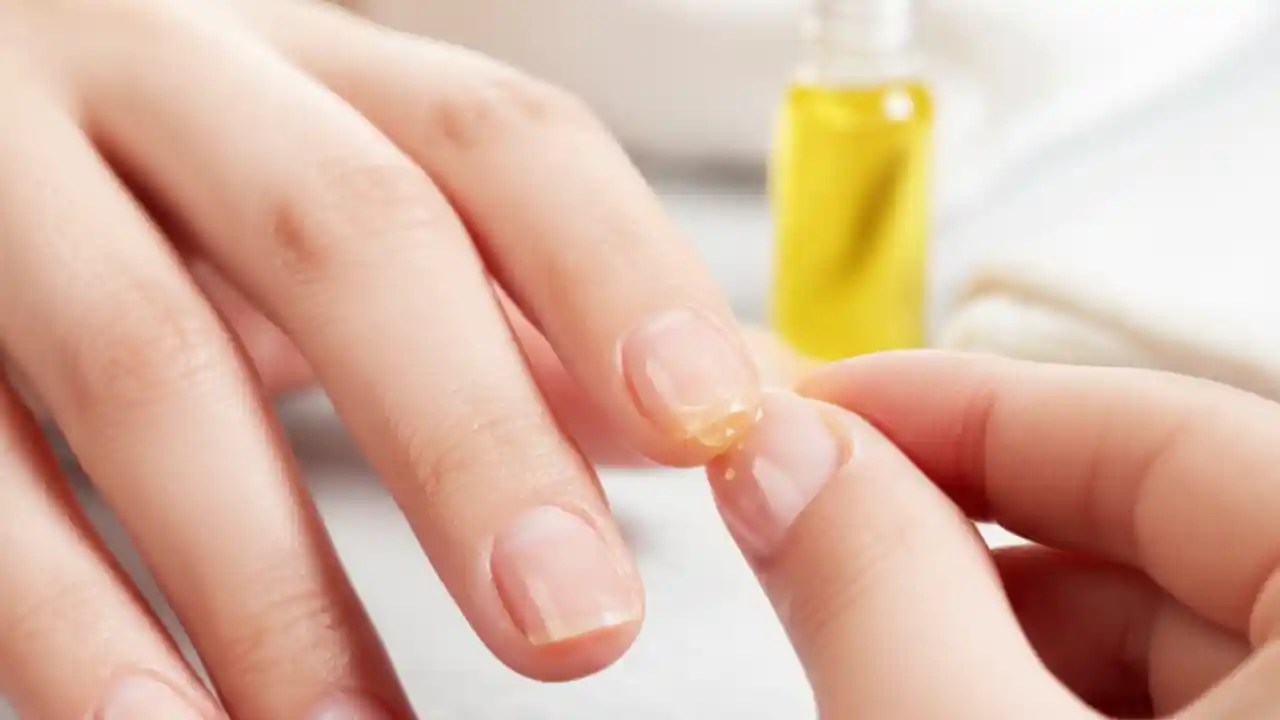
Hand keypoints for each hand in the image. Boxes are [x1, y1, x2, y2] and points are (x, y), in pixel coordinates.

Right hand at [0, 1, 761, 715]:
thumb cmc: (185, 167)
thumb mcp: (345, 186)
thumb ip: (515, 291)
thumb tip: (706, 402)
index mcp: (314, 63)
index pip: (498, 138)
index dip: (612, 273)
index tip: (707, 425)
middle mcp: (163, 86)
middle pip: (348, 233)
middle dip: (468, 437)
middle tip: (575, 624)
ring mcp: (0, 186)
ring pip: (145, 367)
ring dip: (269, 583)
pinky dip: (66, 622)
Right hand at [706, 352, 1279, 717]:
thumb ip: (882, 589)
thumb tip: (787, 454)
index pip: (1170, 435)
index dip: (968, 409)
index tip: (826, 410)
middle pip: (1166, 534)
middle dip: (969, 535)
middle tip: (820, 541)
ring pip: (1173, 636)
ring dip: (1001, 628)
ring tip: (881, 660)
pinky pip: (1197, 714)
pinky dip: (1051, 700)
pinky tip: (956, 711)